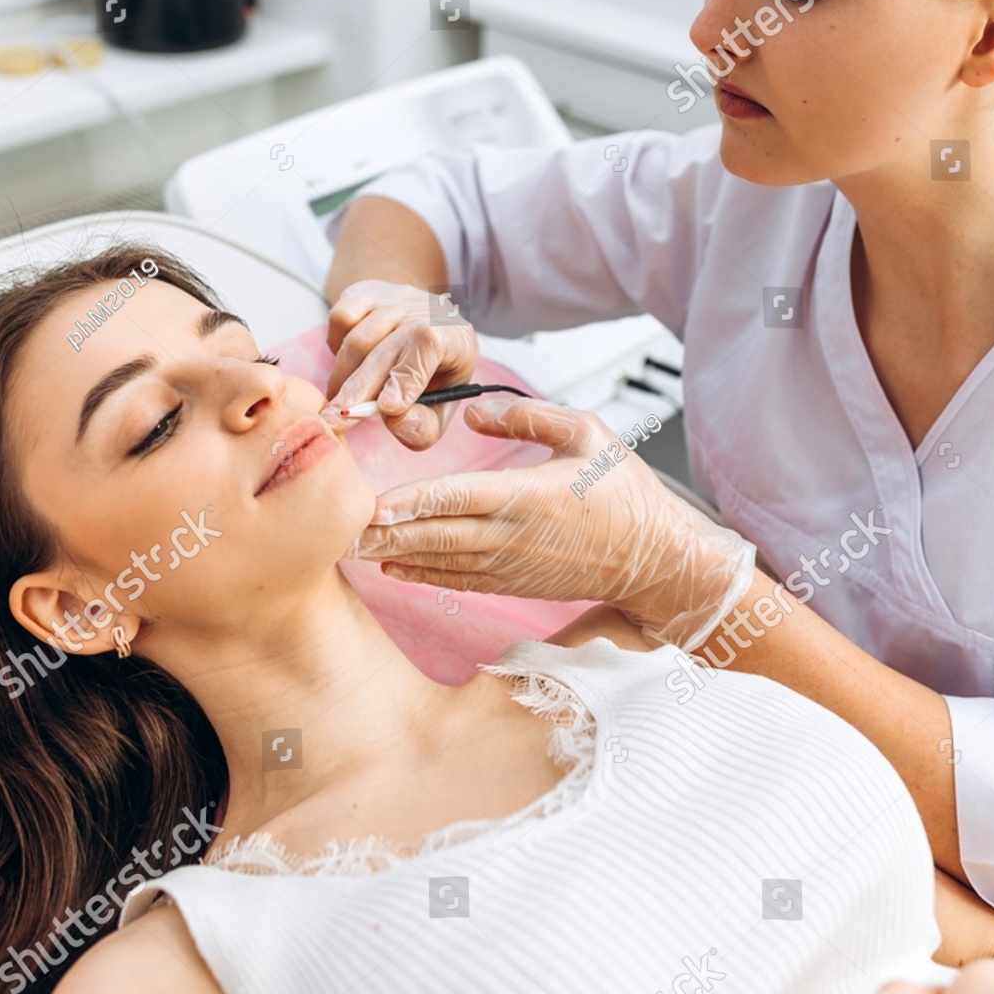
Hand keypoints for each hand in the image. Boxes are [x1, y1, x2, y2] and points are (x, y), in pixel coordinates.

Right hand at [323, 280, 479, 448]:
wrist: (425, 320)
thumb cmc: (435, 370)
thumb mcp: (442, 403)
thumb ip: (424, 424)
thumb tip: (394, 417)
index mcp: (453, 335)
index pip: (427, 346)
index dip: (406, 377)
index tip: (388, 408)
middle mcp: (423, 310)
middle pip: (383, 350)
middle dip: (357, 391)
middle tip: (335, 423)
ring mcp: (392, 298)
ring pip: (356, 340)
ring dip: (343, 378)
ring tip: (341, 404)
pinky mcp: (364, 292)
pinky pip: (340, 319)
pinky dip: (335, 346)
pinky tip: (348, 365)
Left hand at [350, 395, 754, 650]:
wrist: (656, 560)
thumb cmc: (624, 493)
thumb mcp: (587, 434)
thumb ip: (528, 418)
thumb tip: (477, 411)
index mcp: (527, 495)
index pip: (456, 498)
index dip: (410, 503)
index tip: (370, 505)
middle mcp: (511, 535)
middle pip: (433, 534)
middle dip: (383, 534)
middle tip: (337, 530)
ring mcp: (509, 565)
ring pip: (438, 560)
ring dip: (392, 554)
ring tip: (349, 548)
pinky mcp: (511, 582)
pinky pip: (456, 578)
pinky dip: (421, 573)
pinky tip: (391, 566)